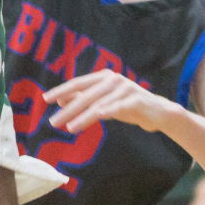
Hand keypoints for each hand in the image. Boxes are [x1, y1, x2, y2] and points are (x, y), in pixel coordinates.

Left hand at [46, 70, 172, 134]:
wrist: (157, 113)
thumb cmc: (127, 106)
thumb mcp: (103, 102)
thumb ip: (84, 99)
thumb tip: (61, 100)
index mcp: (104, 76)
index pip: (78, 83)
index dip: (61, 91)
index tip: (46, 100)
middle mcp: (113, 80)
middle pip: (86, 95)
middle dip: (68, 109)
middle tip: (53, 121)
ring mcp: (125, 89)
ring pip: (99, 104)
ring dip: (83, 116)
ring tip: (69, 127)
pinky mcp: (136, 100)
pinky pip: (118, 107)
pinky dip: (108, 111)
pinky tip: (98, 116)